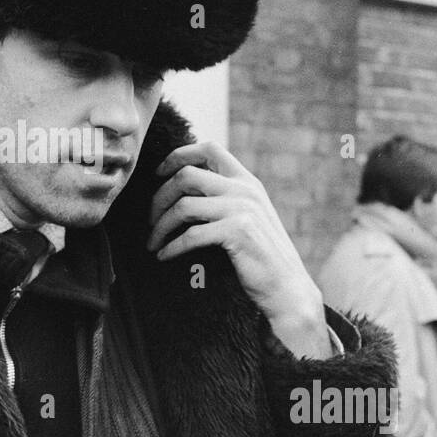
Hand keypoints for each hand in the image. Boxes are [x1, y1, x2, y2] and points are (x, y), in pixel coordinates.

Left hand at [148, 142, 329, 358]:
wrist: (286, 288)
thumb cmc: (259, 256)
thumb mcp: (247, 216)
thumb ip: (224, 197)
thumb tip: (182, 186)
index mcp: (246, 182)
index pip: (209, 148)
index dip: (178, 155)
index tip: (159, 173)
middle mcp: (245, 190)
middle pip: (187, 175)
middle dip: (160, 197)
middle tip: (150, 220)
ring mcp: (242, 209)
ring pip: (183, 205)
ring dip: (160, 225)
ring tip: (152, 242)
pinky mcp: (238, 232)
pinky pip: (191, 235)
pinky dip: (171, 246)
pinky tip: (163, 255)